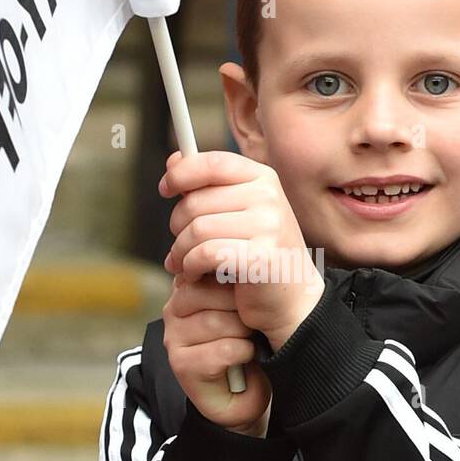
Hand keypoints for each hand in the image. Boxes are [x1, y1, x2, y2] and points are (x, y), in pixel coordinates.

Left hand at [159, 150, 324, 349]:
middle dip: (177, 227)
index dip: (181, 174)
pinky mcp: (260, 258)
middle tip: (179, 247)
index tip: (165, 189)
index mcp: (264, 179)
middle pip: (196, 201)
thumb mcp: (240, 214)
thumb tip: (174, 159)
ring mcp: (268, 226)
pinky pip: (205, 254)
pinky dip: (191, 267)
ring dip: (180, 252)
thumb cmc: (260, 256)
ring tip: (184, 264)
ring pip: (196, 229)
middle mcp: (269, 198)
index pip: (212, 163)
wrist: (294, 301)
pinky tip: (194, 275)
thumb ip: (209, 188)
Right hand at [163, 271, 271, 430]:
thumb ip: (238, 272)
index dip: (238, 278)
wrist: (254, 388)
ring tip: (248, 341)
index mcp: (190, 284)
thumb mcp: (250, 298)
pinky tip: (246, 356)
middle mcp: (176, 306)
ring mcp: (174, 335)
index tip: (254, 291)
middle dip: (243, 307)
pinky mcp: (180, 363)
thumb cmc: (254, 338)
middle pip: (212, 291)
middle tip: (251, 323)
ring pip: (217, 321)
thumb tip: (243, 246)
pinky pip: (222, 349)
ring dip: (245, 333)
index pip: (208, 263)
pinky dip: (243, 353)